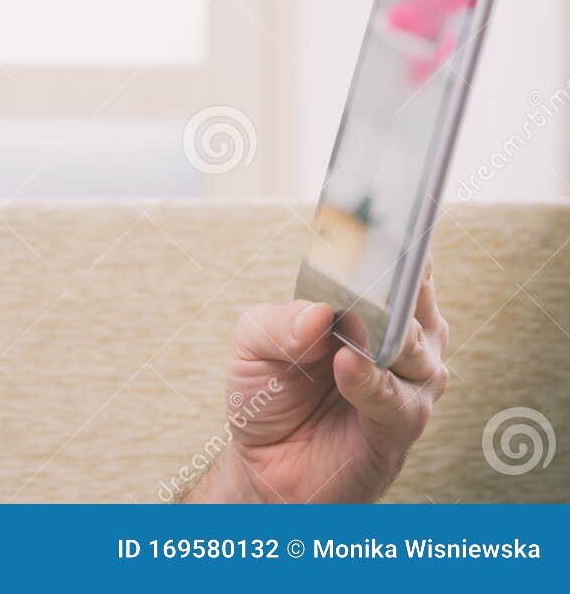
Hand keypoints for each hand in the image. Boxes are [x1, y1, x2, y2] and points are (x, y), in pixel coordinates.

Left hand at [187, 259, 449, 502]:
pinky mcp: (400, 426)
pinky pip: (395, 400)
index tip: (385, 206)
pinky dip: (371, 381)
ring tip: (353, 329)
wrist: (264, 463)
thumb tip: (319, 312)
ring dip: (384, 334)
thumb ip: (281, 321)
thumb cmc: (269, 391)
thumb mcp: (253, 343)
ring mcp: (407, 382)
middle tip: (378, 260)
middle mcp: (403, 338)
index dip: (391, 234)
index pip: (395, 258)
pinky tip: (347, 365)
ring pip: (415, 346)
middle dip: (396, 278)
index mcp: (373, 306)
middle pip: (415, 296)